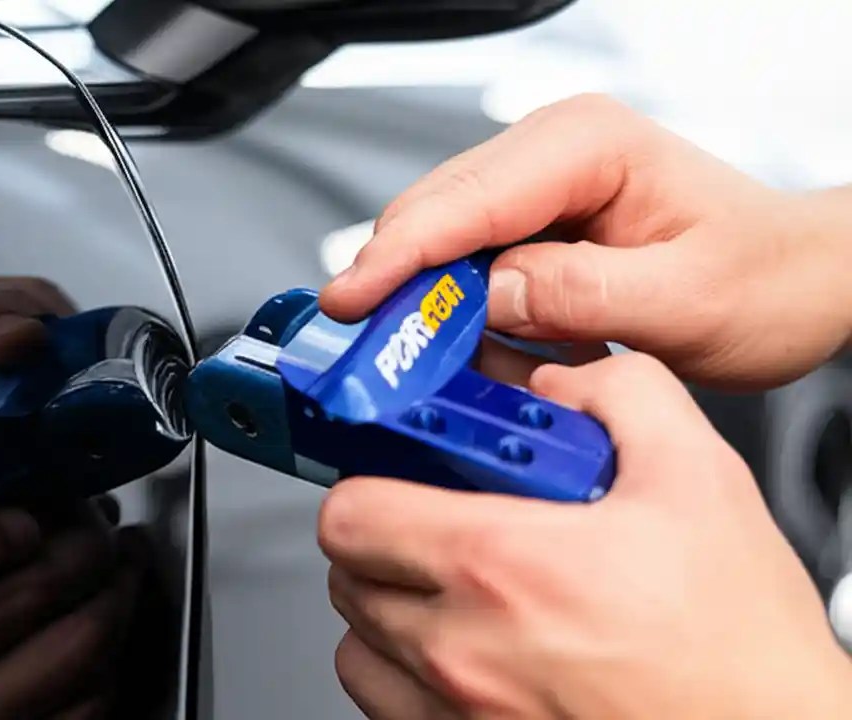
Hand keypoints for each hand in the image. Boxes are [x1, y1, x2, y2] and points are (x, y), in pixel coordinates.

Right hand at [321, 94, 851, 389]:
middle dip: (393, 283)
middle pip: (435, 215)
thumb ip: (580, 294)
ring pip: (441, 244)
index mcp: (589, 145)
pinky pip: (467, 268)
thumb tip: (491, 296)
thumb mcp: (684, 300)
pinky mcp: (533, 229)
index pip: (467, 198)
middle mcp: (554, 154)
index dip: (399, 254)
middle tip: (364, 350)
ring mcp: (539, 189)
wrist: (798, 283)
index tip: (351, 303)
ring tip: (414, 362)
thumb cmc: (766, 278)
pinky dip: (454, 314)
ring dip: (421, 305)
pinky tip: (461, 350)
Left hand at [321, 353, 851, 718]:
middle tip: (432, 531)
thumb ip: (621, 398)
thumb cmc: (740, 645)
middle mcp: (462, 649)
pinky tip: (466, 656)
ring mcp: (458, 714)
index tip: (398, 479)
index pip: (351, 514)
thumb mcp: (699, 479)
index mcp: (500, 566)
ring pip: (359, 650)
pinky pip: (389, 709)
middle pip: (347, 577)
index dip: (367, 484)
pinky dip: (407, 678)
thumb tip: (560, 387)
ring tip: (448, 596)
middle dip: (381, 543)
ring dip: (388, 614)